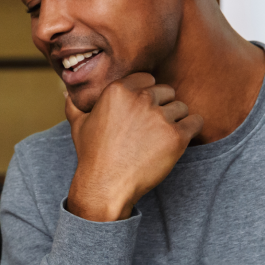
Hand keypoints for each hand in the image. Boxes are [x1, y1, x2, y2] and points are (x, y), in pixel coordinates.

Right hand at [64, 72, 203, 221]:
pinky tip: (179, 140)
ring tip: (161, 138)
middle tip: (151, 128)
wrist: (105, 186)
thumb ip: (74, 103)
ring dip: (176, 119)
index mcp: (119, 90)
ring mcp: (160, 117)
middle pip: (166, 91)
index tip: (142, 112)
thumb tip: (68, 91)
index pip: (148, 79)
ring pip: (181, 107)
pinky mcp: (176, 136)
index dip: (146, 95)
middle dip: (162, 106)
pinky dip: (191, 129)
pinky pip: (196, 122)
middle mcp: (141, 99)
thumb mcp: (78, 125)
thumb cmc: (92, 156)